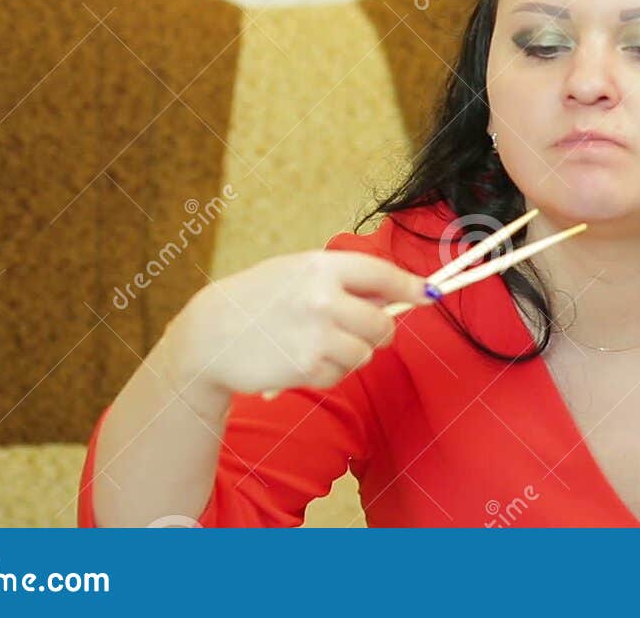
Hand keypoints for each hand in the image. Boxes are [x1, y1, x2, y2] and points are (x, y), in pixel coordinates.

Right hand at [163, 250, 431, 396]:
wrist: (210, 333)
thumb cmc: (259, 300)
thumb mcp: (298, 274)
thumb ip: (343, 282)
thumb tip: (396, 299)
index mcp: (322, 266)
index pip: (383, 274)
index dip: (411, 287)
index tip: (428, 294)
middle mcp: (323, 298)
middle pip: (384, 323)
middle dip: (381, 331)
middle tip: (366, 331)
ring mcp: (317, 334)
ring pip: (366, 352)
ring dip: (354, 354)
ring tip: (320, 344)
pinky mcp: (308, 366)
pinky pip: (342, 373)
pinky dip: (331, 371)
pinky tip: (302, 359)